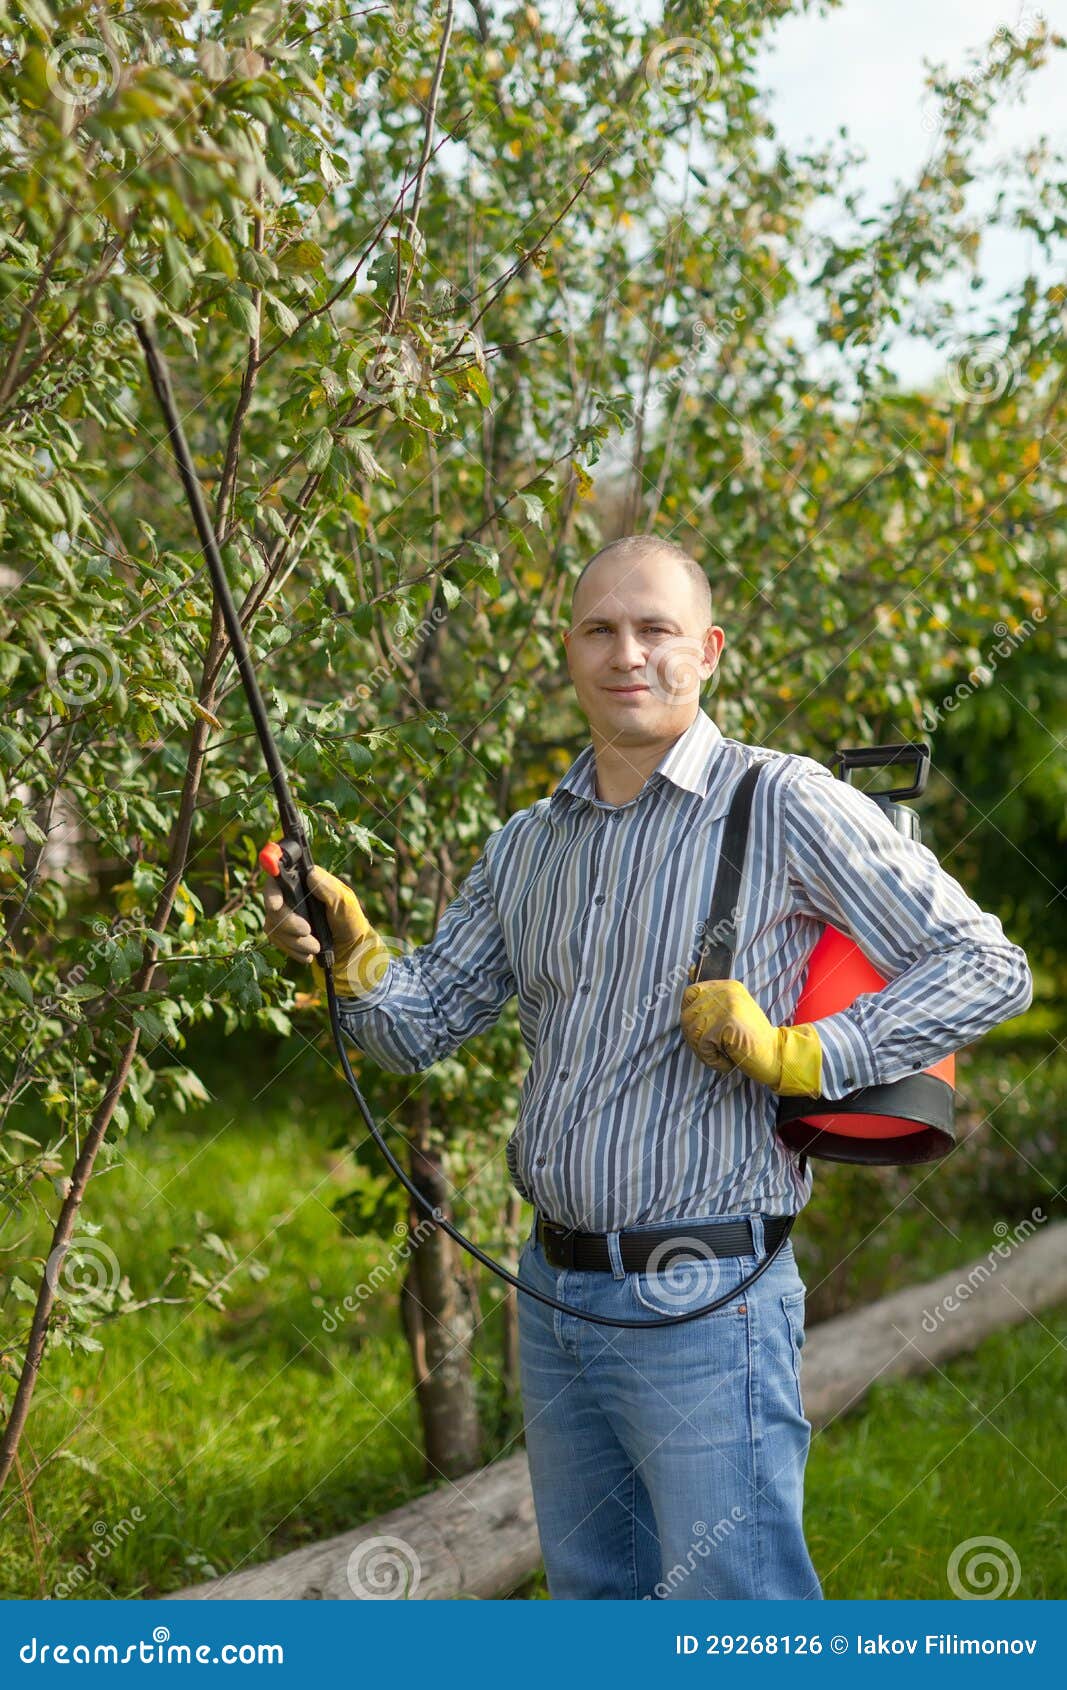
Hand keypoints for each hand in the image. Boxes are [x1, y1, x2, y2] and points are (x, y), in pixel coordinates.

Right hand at [261, 863, 391, 998]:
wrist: (349, 948)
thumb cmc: (349, 919)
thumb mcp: (345, 903)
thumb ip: (329, 888)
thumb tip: (311, 874)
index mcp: (305, 880)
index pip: (278, 878)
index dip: (272, 891)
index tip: (276, 905)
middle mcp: (290, 894)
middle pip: (273, 906)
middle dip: (289, 923)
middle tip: (307, 931)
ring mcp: (284, 913)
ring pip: (274, 926)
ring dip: (295, 941)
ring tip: (316, 947)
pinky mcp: (282, 931)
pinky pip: (276, 941)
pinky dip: (293, 950)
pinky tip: (308, 954)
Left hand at [680, 978, 822, 1097]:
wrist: (775, 1054)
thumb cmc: (749, 1038)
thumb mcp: (730, 1012)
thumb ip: (711, 997)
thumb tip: (689, 970)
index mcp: (727, 986)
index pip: (690, 992)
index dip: (690, 1014)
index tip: (704, 1029)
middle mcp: (726, 991)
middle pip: (687, 1015)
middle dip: (696, 1039)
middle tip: (716, 1048)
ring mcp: (727, 1005)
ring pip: (692, 1031)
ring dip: (703, 1051)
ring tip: (722, 1053)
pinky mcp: (728, 1022)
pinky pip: (703, 1045)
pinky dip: (712, 1059)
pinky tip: (727, 1058)